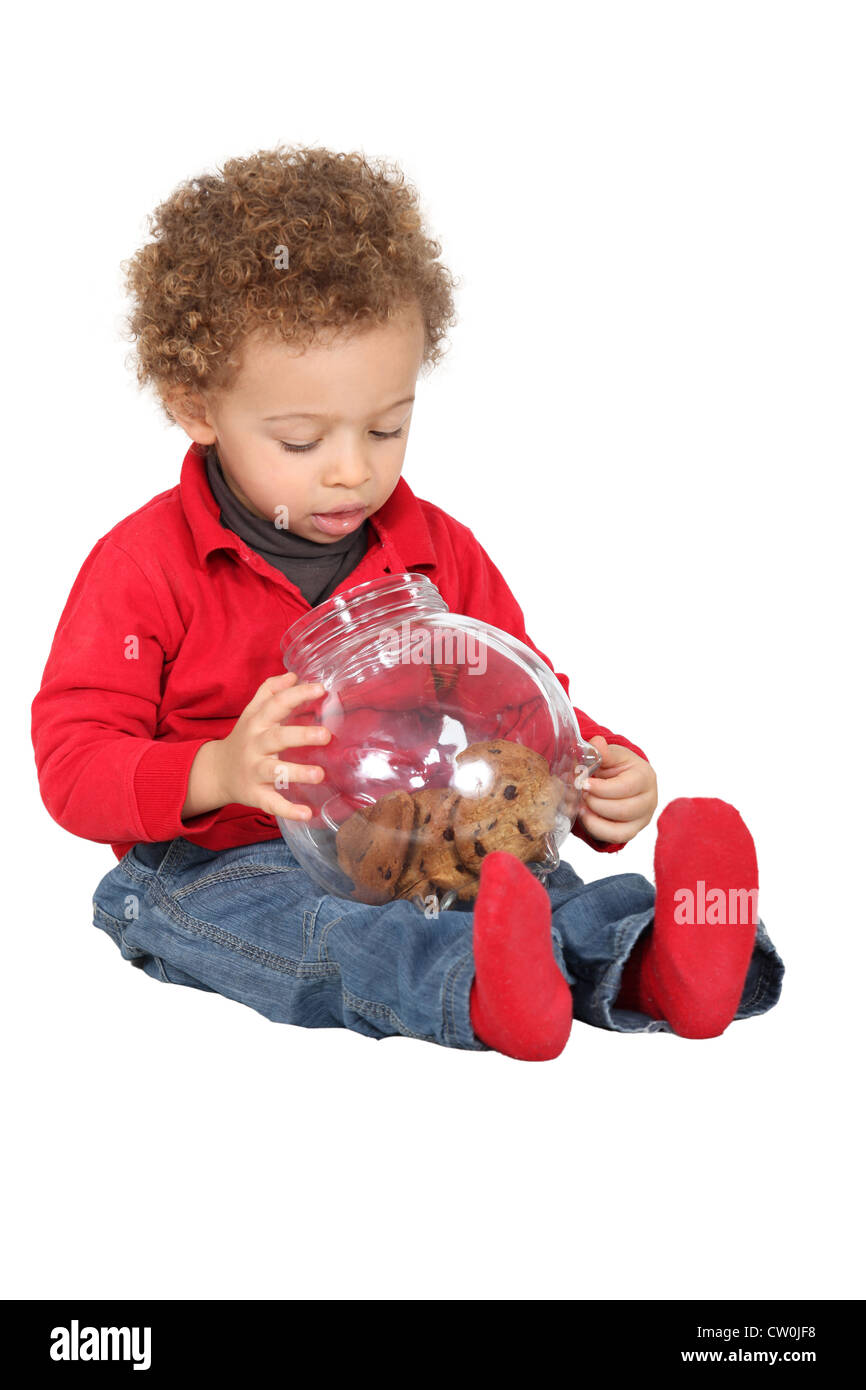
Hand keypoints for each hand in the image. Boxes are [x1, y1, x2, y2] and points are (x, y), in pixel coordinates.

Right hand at [213, 671, 331, 821]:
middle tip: (326, 735)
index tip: (321, 689)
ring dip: (297, 772)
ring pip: (274, 771)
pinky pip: (271, 803)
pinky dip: (288, 810)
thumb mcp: (251, 713)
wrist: (216, 772)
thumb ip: (270, 692)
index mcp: (257, 723)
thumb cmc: (244, 739)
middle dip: (301, 736)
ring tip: (320, 774)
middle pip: (277, 737)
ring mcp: (254, 771)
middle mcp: (254, 745)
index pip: (277, 704)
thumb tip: (293, 675)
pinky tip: (307, 813)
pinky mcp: (255, 794)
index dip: (298, 695)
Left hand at [576, 735, 657, 844]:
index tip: (584, 783)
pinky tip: (586, 816)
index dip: (602, 788)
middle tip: (581, 793)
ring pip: (619, 827)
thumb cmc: (618, 767)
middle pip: (623, 809)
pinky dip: (597, 829)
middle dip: (596, 802)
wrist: (622, 778)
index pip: (626, 787)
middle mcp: (650, 799)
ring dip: (594, 816)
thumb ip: (604, 752)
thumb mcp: (612, 755)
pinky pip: (616, 837)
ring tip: (581, 804)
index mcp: (645, 776)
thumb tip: (597, 743)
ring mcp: (643, 818)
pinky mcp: (633, 830)